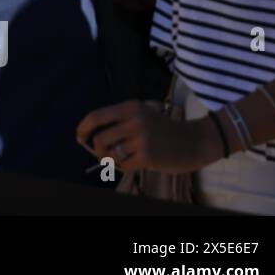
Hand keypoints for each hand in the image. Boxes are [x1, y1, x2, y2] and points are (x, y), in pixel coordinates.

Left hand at [76, 99, 217, 172]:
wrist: (194, 141)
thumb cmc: (163, 130)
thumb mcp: (142, 115)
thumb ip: (118, 122)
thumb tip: (89, 137)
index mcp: (130, 107)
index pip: (96, 117)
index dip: (83, 128)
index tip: (79, 137)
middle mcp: (135, 121)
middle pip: (99, 139)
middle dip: (97, 150)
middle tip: (103, 154)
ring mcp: (141, 139)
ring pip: (110, 154)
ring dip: (112, 159)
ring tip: (123, 157)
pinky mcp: (148, 156)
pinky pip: (123, 165)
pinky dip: (124, 166)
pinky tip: (135, 162)